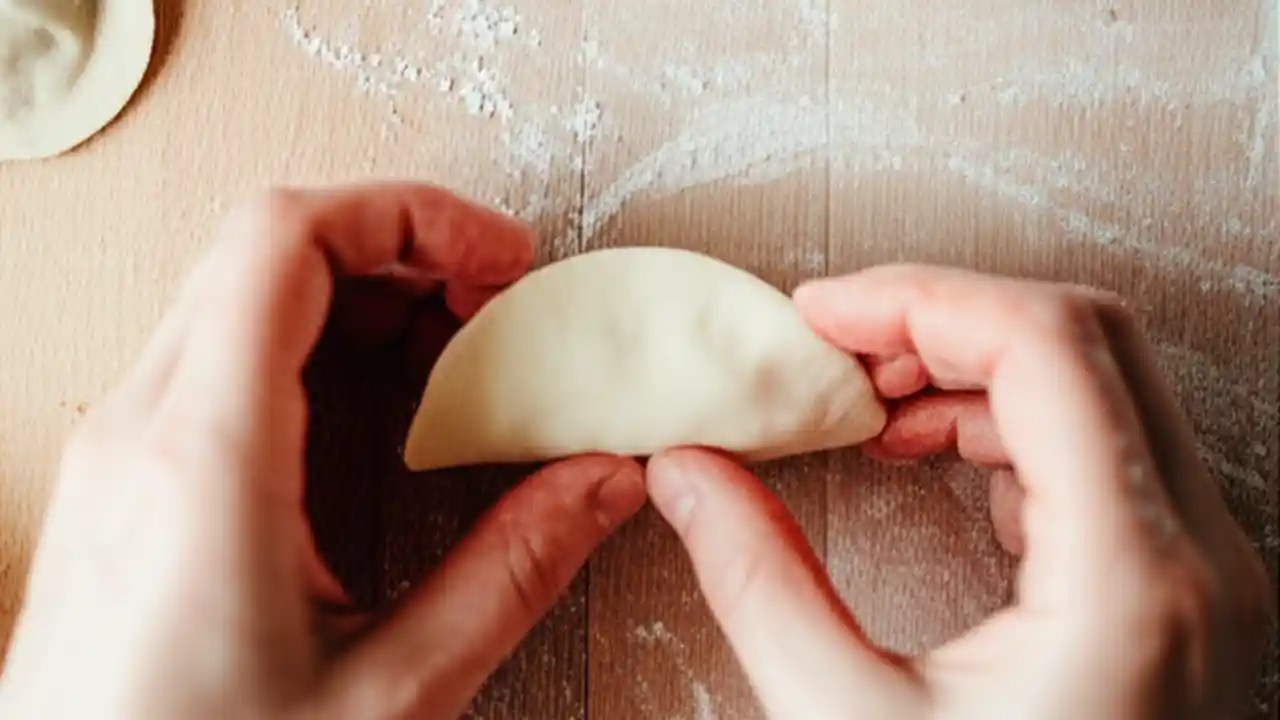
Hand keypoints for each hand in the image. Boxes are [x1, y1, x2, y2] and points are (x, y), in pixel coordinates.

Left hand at [0, 185, 645, 719]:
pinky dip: (317, 353)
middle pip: (270, 254)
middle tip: (495, 308)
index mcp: (206, 460)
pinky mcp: (126, 482)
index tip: (498, 259)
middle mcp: (143, 431)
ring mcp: (122, 452)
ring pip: (243, 299)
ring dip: (363, 302)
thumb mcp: (389, 695)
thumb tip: (600, 481)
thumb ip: (511, 573)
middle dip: (403, 253)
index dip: (409, 214)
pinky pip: (222, 362)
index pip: (287, 240)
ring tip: (456, 359)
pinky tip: (382, 416)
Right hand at [647, 266, 1272, 719]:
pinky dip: (1004, 426)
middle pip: (1085, 343)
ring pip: (1098, 388)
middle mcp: (1193, 559)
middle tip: (835, 345)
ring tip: (866, 402)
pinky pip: (1099, 452)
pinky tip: (926, 454)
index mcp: (1130, 579)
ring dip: (972, 369)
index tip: (819, 313)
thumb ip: (756, 578)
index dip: (919, 299)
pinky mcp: (1174, 593)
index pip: (1047, 347)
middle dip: (944, 319)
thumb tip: (683, 471)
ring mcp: (1199, 575)